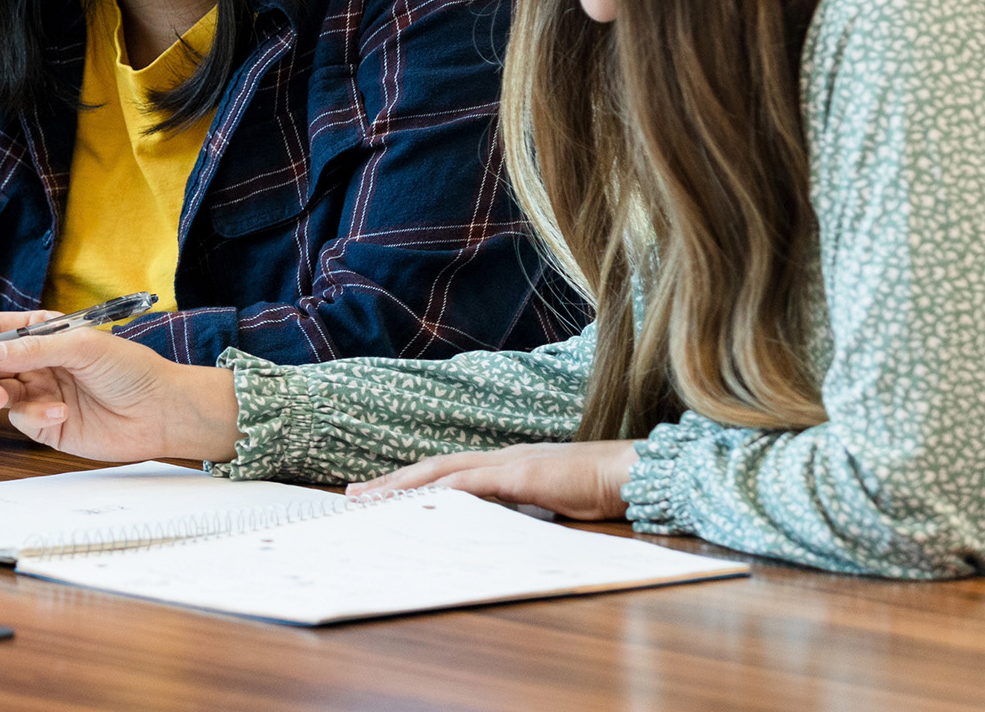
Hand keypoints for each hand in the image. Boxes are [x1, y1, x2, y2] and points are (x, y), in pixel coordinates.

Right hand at [0, 312, 240, 461]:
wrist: (160, 410)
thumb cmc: (130, 368)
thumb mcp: (81, 346)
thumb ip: (33, 348)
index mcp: (46, 334)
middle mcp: (38, 363)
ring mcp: (40, 395)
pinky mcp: (46, 425)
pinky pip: (22, 419)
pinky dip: (33, 416)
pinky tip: (59, 412)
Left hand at [350, 441, 639, 521]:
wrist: (630, 473)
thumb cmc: (600, 489)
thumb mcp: (553, 504)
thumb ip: (524, 510)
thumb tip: (500, 528)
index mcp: (508, 465)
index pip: (449, 472)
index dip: (413, 482)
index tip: (382, 494)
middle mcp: (501, 458)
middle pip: (433, 467)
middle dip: (392, 483)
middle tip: (354, 495)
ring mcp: (509, 463)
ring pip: (442, 471)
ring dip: (404, 485)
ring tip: (370, 500)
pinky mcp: (521, 474)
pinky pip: (471, 482)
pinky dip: (441, 491)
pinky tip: (419, 500)